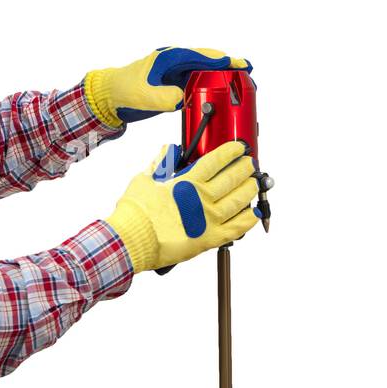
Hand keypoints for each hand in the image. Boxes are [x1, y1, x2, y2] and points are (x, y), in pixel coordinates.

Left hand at [84, 47, 252, 126]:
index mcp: (168, 57)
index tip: (237, 63)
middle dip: (228, 65)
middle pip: (208, 60)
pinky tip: (225, 92)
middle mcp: (176, 62)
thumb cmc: (123, 90)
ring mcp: (177, 72)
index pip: (199, 56)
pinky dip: (213, 85)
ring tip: (244, 81)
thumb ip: (162, 96)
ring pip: (206, 71)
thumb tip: (181, 99)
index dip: (219, 59)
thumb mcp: (142, 95)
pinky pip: (200, 82)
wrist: (111, 96)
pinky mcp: (177, 84)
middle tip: (248, 70)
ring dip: (223, 75)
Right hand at [105, 139, 260, 272]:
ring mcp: (209, 219)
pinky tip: (254, 213)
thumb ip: (159, 165)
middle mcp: (203, 198)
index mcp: (188, 181)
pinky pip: (236, 228)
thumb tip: (168, 151)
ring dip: (249, 190)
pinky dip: (248, 220)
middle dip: (244, 168)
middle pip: (233, 178)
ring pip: (239, 200)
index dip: (231, 152)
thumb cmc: (135, 213)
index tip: (238, 148)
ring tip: (254, 183)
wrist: (132, 240)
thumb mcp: (144, 180)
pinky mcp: (210, 239)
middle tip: (250, 164)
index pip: (216, 160)